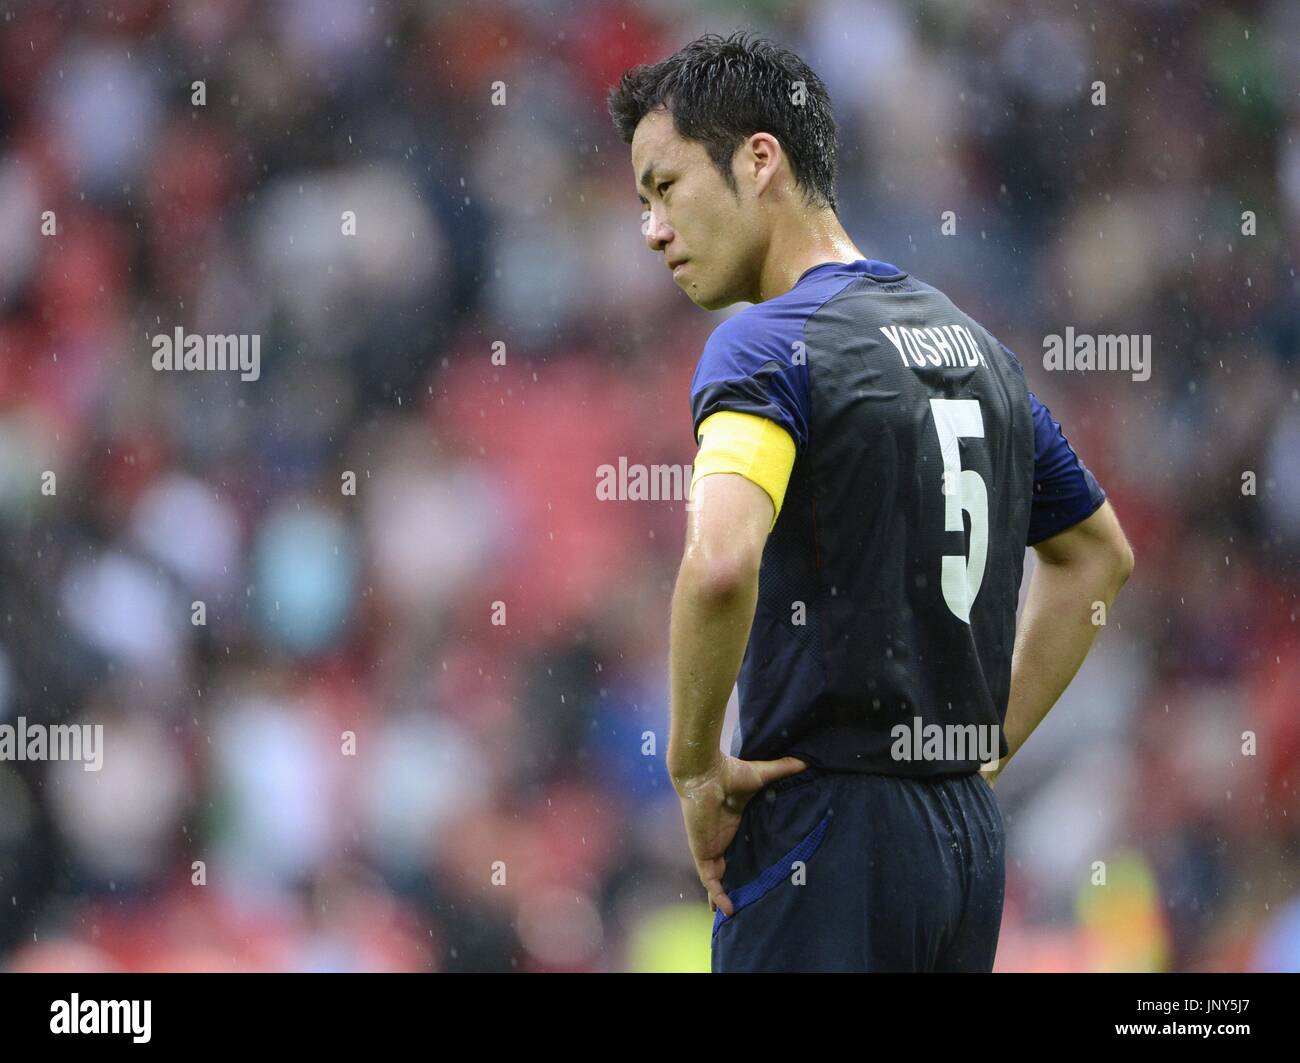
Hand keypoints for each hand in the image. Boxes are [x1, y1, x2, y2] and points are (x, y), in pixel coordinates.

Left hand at [671, 754, 808, 915]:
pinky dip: (717, 894)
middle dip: (736, 884)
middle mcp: (722, 838)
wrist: (705, 773)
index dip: (749, 861)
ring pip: (717, 879)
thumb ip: (782, 769)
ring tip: (738, 916)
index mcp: (734, 824)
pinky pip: (710, 880)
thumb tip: (805, 760)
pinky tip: (727, 910)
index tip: (763, 873)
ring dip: (724, 895)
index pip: (741, 848)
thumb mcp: (762, 775)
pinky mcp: (703, 853)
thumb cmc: (730, 771)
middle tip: (752, 901)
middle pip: (729, 867)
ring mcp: (711, 847)